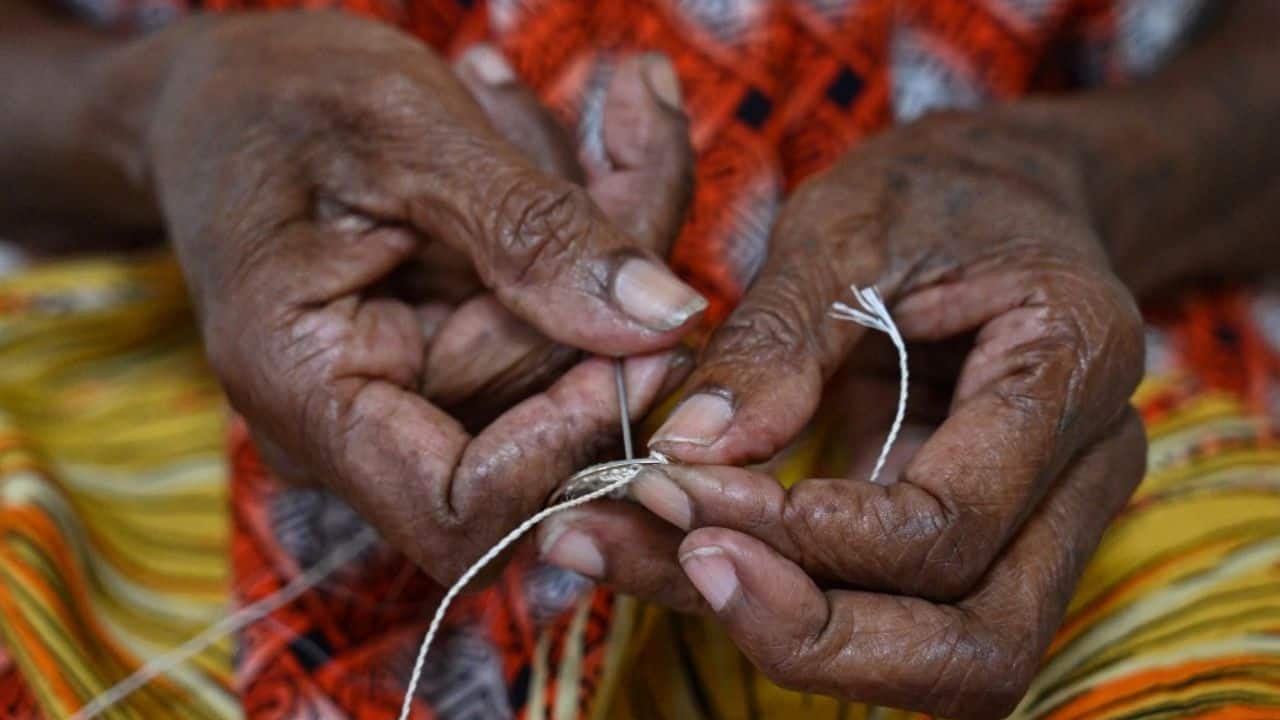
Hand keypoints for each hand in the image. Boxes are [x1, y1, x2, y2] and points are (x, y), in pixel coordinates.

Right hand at [145, 11, 701, 583]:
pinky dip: (600, 234)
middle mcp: (355, 426)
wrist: (230, 96)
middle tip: (631, 110)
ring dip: (610, 229)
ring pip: (571, 366)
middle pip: (542, 422)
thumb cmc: (284, 98)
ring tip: (585, 102)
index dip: (570, 443)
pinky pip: (564, 330)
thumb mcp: (405, 130)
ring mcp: (408, 401)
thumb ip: (532, 230)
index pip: (462, 509)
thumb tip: (667, 320)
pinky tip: (594, 131)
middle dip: (609, 279)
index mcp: (302, 389)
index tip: (648, 335)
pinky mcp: (455, 363)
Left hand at [537, 112, 1146, 716]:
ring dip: (778, 633)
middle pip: (975, 649)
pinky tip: (652, 544)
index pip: (958, 524)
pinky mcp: (962, 540)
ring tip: (624, 553)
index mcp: (1074, 364)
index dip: (823, 537)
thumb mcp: (847, 222)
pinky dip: (766, 592)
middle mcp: (1081, 472)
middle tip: (683, 562)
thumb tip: (686, 449)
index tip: (693, 491)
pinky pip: (877, 607)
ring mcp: (1033, 522)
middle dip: (814, 636)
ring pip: (931, 655)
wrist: (1001, 195)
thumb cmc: (933, 190)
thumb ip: (775, 336)